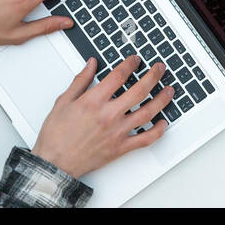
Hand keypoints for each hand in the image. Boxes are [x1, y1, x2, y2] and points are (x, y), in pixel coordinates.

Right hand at [31, 56, 172, 177]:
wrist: (54, 164)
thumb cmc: (55, 136)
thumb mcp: (63, 102)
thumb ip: (80, 81)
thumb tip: (91, 64)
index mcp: (93, 101)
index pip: (119, 76)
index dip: (130, 64)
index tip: (136, 60)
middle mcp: (108, 115)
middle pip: (139, 90)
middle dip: (153, 76)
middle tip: (160, 68)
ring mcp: (117, 132)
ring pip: (147, 112)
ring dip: (162, 99)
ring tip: (169, 90)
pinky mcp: (120, 148)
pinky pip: (145, 139)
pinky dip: (157, 131)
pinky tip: (163, 122)